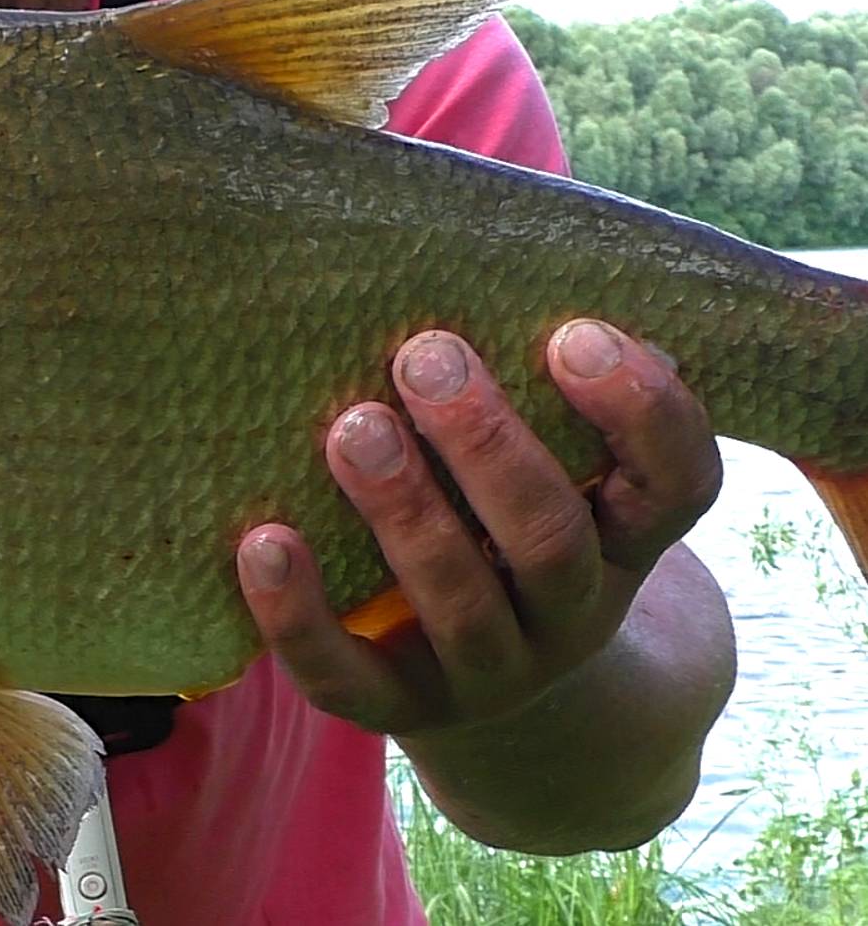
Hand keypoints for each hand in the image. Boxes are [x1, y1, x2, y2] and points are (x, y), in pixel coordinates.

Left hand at [235, 321, 721, 735]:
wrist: (483, 678)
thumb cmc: (502, 517)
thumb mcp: (550, 462)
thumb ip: (531, 380)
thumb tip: (451, 230)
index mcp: (625, 539)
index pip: (678, 482)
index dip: (642, 413)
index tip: (572, 333)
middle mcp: (572, 613)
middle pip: (550, 541)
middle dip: (488, 445)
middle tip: (425, 354)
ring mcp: (490, 672)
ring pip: (461, 605)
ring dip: (406, 514)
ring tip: (352, 427)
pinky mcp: (398, 710)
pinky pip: (348, 678)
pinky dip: (299, 614)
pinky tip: (262, 541)